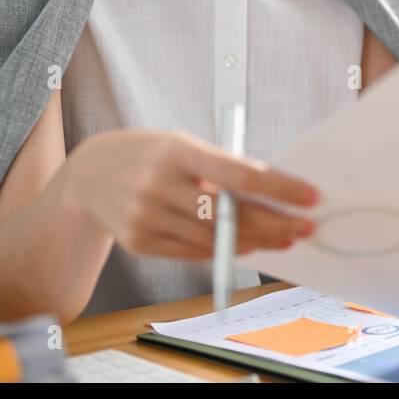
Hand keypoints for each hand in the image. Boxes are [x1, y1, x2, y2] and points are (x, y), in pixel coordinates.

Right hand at [63, 128, 318, 260]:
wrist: (88, 176)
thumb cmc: (151, 155)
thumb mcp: (182, 145)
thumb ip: (221, 166)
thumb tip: (272, 193)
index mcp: (177, 151)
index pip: (239, 173)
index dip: (279, 188)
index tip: (310, 197)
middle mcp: (160, 185)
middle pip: (231, 213)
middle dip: (275, 222)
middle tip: (305, 226)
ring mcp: (147, 216)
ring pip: (215, 238)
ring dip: (256, 241)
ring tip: (283, 237)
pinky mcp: (139, 242)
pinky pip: (193, 252)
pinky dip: (223, 251)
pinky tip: (247, 246)